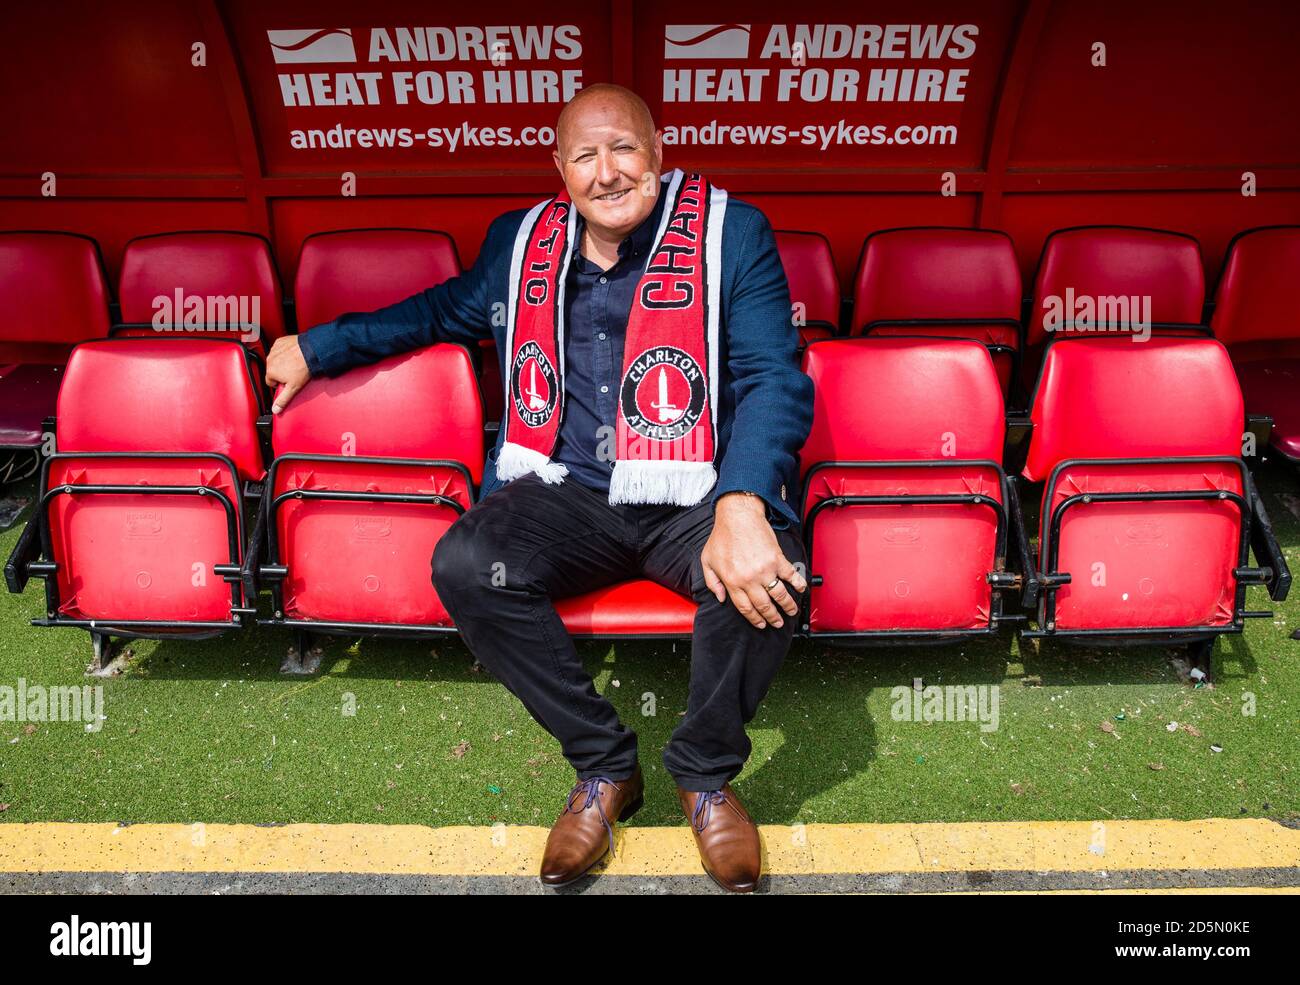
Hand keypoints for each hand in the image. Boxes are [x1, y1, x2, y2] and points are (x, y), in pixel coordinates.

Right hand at [265, 336, 310, 412]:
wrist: (311, 351)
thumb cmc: (303, 368)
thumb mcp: (293, 388)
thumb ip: (283, 400)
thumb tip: (276, 410)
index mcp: (270, 372)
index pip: (271, 382)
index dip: (280, 384)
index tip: (288, 382)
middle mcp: (270, 360)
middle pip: (273, 371)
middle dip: (281, 373)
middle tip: (293, 373)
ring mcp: (274, 350)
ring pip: (276, 360)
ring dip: (282, 363)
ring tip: (295, 364)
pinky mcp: (280, 342)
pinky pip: (279, 350)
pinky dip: (285, 352)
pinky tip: (293, 355)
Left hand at [700, 492, 806, 628]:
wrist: (738, 515)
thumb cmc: (722, 535)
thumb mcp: (708, 561)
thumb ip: (712, 582)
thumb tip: (720, 598)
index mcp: (732, 581)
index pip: (745, 608)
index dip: (754, 618)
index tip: (760, 624)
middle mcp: (749, 579)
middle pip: (764, 606)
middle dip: (772, 618)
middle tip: (778, 623)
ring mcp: (765, 570)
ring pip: (779, 595)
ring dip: (787, 606)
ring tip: (791, 612)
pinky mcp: (777, 559)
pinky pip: (791, 576)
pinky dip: (798, 584)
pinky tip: (801, 590)